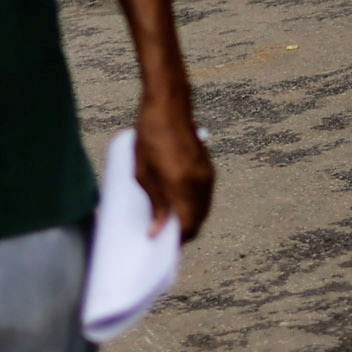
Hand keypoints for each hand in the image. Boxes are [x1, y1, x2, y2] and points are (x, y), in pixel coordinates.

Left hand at [135, 92, 214, 241]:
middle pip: (199, 219)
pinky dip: (196, 203)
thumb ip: (155, 203)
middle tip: (165, 234)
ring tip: (171, 220)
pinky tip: (181, 202)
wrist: (167, 108)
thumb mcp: (144, 174)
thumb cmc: (149, 139)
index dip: (177, 238)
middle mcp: (199, 182)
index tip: (163, 243)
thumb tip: (156, 230)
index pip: (187, 225)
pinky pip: (206, 194)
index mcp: (182, 186)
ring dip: (192, 217)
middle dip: (185, 230)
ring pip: (204, 208)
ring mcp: (207, 173)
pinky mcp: (208, 166)